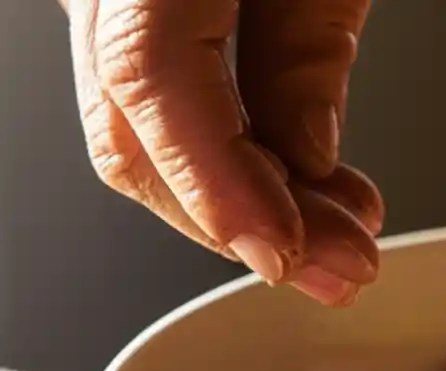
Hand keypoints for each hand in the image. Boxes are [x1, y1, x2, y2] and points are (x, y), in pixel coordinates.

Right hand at [65, 0, 382, 305]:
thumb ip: (305, 50)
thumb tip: (305, 161)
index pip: (150, 78)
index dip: (216, 183)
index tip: (284, 252)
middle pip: (131, 131)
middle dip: (242, 221)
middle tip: (339, 266)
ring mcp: (100, 5)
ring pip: (139, 134)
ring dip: (246, 203)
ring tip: (341, 235)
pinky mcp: (123, 22)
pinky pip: (157, 102)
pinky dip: (230, 157)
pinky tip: (306, 187)